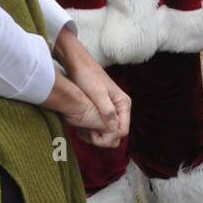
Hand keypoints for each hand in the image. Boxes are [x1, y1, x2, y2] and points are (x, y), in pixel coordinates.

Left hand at [50, 27, 130, 146]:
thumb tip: (115, 130)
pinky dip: (93, 129)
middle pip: (117, 132)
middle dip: (103, 138)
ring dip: (97, 135)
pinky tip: (82, 128)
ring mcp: (112, 109)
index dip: (109, 137)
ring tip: (82, 132)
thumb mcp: (98, 94)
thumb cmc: (88, 76)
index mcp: (124, 104)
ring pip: (109, 131)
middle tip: (86, 135)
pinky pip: (102, 125)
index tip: (93, 136)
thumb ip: (108, 112)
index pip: (123, 131)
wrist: (78, 64)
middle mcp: (120, 108)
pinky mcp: (103, 109)